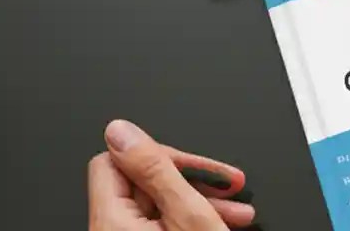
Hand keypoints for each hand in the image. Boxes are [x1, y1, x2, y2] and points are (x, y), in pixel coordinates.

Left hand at [89, 120, 256, 230]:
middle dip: (193, 180)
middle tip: (228, 185)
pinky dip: (193, 220)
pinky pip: (162, 223)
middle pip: (143, 183)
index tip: (193, 164)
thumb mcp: (188, 214)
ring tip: (237, 211)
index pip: (114, 160)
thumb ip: (155, 169)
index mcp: (112, 220)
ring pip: (159, 204)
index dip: (158, 156)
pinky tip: (223, 222)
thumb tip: (120, 130)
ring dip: (202, 200)